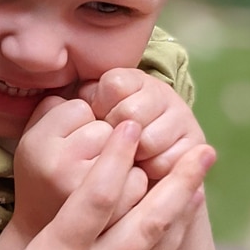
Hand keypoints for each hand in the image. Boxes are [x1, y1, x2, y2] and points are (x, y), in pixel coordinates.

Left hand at [81, 68, 205, 179]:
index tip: (99, 119)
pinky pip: (166, 162)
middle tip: (111, 144)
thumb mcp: (86, 114)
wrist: (140, 164)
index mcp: (130, 78)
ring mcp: (182, 116)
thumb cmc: (103, 136)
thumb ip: (73, 105)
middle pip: (130, 114)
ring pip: (148, 140)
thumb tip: (53, 102)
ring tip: (126, 157)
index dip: (100, 108)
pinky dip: (151, 170)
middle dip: (115, 135)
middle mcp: (160, 92)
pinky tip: (144, 168)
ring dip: (133, 155)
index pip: (113, 85)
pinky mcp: (197, 144)